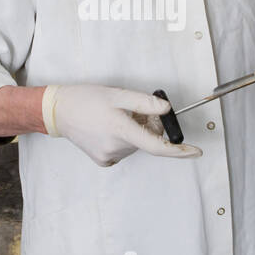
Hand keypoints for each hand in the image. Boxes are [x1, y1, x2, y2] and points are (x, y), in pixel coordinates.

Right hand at [42, 84, 202, 166]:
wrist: (58, 111)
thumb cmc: (85, 99)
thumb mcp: (118, 94)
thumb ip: (144, 103)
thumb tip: (166, 111)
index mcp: (121, 130)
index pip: (157, 146)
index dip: (179, 150)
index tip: (196, 151)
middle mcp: (116, 148)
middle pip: (147, 140)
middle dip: (147, 125)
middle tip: (132, 110)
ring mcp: (108, 156)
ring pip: (136, 144)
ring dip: (134, 131)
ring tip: (115, 116)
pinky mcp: (103, 160)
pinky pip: (124, 150)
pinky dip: (123, 139)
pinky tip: (108, 127)